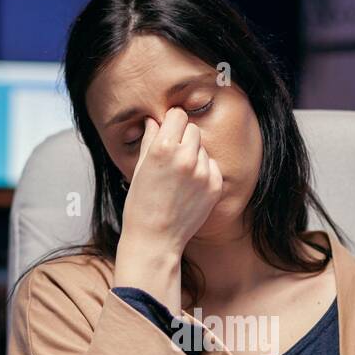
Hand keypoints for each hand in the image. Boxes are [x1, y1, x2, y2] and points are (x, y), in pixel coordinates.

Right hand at [120, 107, 223, 255]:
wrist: (155, 239)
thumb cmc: (141, 204)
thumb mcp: (139, 168)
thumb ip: (150, 139)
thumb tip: (155, 120)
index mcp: (163, 148)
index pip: (178, 115)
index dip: (172, 123)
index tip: (169, 132)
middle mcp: (185, 157)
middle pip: (193, 129)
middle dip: (183, 138)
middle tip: (172, 157)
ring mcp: (203, 172)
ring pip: (203, 149)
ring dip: (194, 156)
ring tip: (179, 177)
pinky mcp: (215, 186)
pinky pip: (213, 166)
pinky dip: (204, 172)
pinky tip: (190, 188)